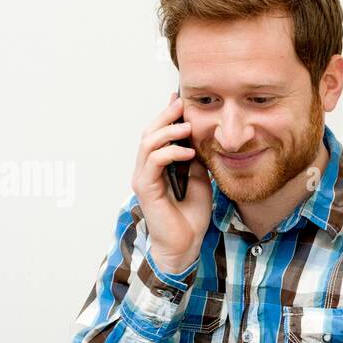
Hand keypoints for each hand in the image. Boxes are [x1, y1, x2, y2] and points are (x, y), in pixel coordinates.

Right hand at [130, 92, 212, 274]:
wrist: (186, 243)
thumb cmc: (191, 215)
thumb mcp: (199, 179)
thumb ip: (195, 159)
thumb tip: (198, 139)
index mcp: (158, 167)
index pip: (158, 134)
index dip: (167, 116)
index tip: (180, 99)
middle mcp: (146, 169)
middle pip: (149, 133)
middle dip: (165, 116)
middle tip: (180, 103)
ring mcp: (144, 178)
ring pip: (147, 144)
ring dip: (168, 132)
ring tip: (187, 126)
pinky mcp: (146, 188)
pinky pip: (154, 162)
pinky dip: (170, 153)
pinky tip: (187, 152)